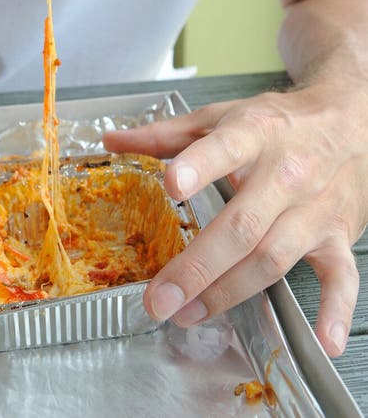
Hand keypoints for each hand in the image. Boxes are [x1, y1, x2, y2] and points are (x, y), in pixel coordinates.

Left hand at [104, 83, 367, 355]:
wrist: (350, 122)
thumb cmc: (279, 122)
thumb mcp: (222, 116)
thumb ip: (166, 135)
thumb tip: (112, 143)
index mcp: (253, 135)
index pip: (225, 149)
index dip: (199, 166)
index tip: (172, 185)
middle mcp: (285, 174)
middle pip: (243, 226)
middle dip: (197, 266)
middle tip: (159, 297)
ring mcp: (312, 209)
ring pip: (273, 257)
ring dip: (230, 291)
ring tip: (188, 314)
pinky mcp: (336, 237)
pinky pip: (341, 277)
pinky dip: (335, 310)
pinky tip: (322, 340)